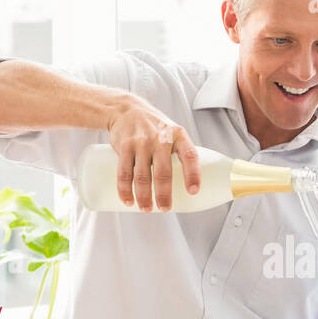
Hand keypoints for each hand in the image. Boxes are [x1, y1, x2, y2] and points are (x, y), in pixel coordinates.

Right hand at [105, 95, 199, 211]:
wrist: (127, 110)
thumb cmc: (155, 127)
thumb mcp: (173, 132)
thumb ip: (180, 154)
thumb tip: (189, 185)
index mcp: (178, 136)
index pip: (190, 156)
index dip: (193, 175)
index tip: (193, 191)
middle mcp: (161, 138)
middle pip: (163, 172)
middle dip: (164, 194)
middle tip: (165, 208)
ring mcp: (141, 142)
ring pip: (142, 176)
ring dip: (144, 196)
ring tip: (146, 208)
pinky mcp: (124, 146)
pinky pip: (124, 172)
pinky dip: (125, 190)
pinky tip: (128, 200)